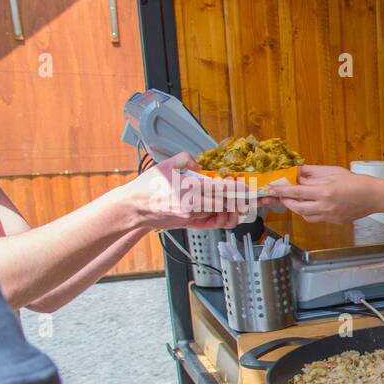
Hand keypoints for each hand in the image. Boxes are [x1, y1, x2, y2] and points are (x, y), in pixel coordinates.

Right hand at [110, 152, 245, 230]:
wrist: (133, 209)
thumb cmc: (146, 188)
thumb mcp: (165, 166)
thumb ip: (184, 160)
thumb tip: (198, 164)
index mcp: (188, 189)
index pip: (220, 188)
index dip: (237, 187)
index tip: (247, 185)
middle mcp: (193, 205)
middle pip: (226, 203)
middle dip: (239, 198)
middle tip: (249, 193)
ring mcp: (193, 216)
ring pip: (222, 213)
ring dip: (233, 207)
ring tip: (239, 200)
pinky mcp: (191, 224)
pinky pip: (214, 222)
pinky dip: (223, 216)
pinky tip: (226, 210)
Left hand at [268, 165, 376, 223]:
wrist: (374, 196)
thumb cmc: (356, 182)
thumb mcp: (333, 172)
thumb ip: (313, 173)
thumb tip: (297, 173)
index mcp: (325, 191)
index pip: (296, 192)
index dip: (282, 190)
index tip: (272, 188)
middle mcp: (326, 206)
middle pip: (297, 207)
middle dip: (285, 201)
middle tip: (278, 196)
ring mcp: (330, 216)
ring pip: (305, 216)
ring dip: (296, 208)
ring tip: (293, 201)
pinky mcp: (335, 222)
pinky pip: (316, 219)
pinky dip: (309, 212)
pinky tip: (310, 206)